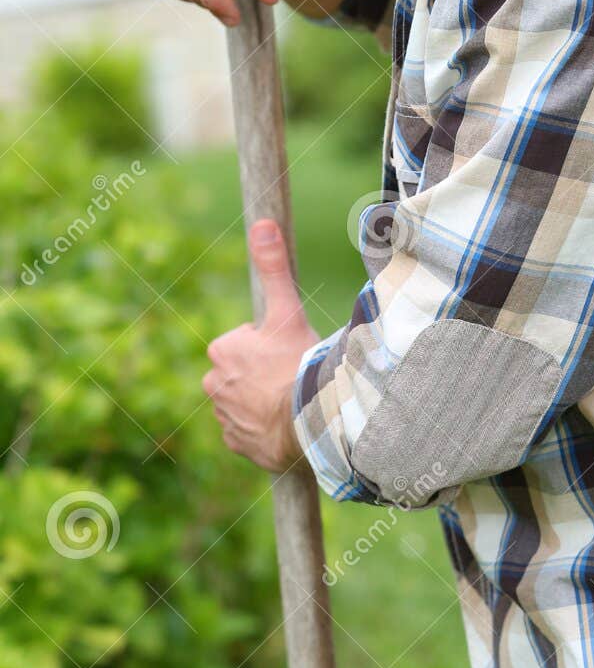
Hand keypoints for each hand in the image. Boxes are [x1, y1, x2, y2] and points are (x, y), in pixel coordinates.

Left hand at [202, 220, 319, 471]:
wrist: (306, 420)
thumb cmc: (296, 363)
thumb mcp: (287, 310)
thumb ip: (273, 267)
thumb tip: (263, 224)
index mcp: (221, 350)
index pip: (245, 342)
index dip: (270, 344)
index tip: (288, 352)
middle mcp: (213, 384)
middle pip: (243, 371)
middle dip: (264, 373)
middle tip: (292, 374)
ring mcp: (224, 417)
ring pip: (245, 401)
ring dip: (264, 399)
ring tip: (291, 398)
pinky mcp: (236, 443)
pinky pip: (249, 431)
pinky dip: (264, 427)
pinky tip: (285, 422)